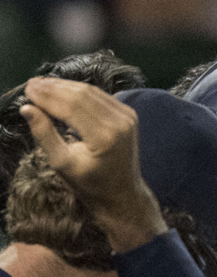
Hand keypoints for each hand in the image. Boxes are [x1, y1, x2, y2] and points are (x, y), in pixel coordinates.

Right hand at [19, 77, 165, 251]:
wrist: (121, 192)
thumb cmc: (89, 184)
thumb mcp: (62, 163)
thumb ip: (44, 134)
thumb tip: (26, 108)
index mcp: (104, 136)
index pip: (72, 106)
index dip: (48, 96)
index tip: (28, 89)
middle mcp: (120, 122)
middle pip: (83, 95)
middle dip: (55, 88)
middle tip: (32, 84)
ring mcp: (128, 116)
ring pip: (93, 92)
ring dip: (66, 87)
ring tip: (42, 84)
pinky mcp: (129, 114)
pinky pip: (101, 97)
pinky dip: (81, 92)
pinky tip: (63, 90)